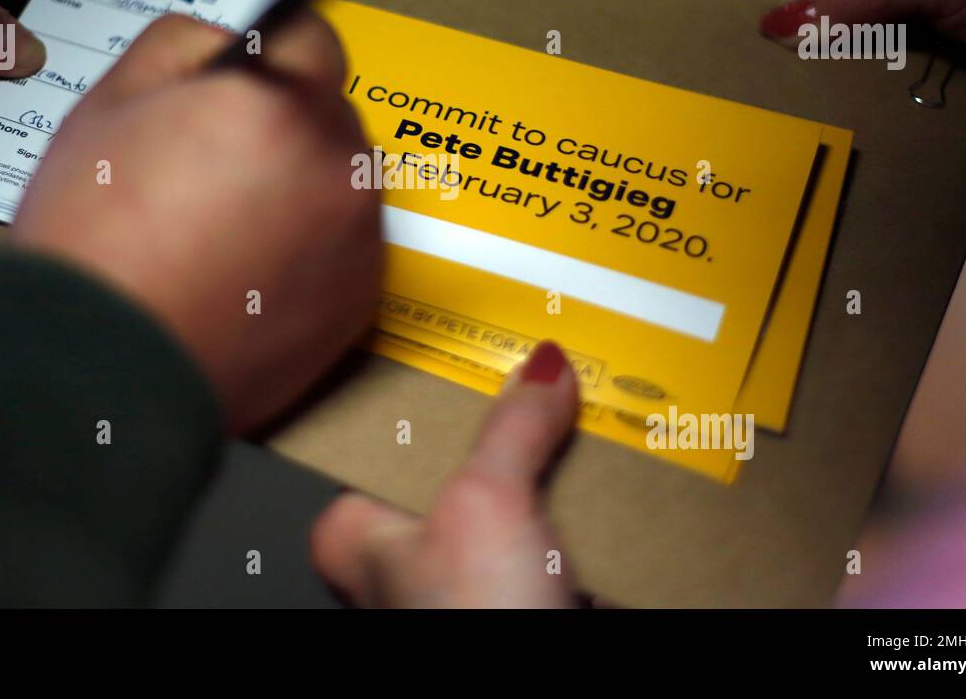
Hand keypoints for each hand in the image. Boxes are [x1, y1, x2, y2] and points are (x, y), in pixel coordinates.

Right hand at [10, 12, 382, 433]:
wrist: (101, 369)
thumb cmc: (93, 240)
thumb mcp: (109, 102)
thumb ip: (183, 43)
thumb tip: (230, 39)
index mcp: (278, 104)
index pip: (312, 36)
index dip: (273, 49)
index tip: (254, 75)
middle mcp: (337, 166)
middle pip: (329, 112)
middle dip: (285, 123)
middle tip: (217, 164)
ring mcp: (359, 240)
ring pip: (339, 181)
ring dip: (301, 187)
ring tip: (224, 231)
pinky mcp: (361, 303)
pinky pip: (346, 248)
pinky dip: (311, 251)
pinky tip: (247, 276)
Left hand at [311, 341, 579, 607]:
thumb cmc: (467, 624)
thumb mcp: (485, 505)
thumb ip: (510, 427)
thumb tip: (539, 371)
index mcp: (359, 531)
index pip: (388, 432)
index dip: (428, 385)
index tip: (466, 340)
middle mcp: (407, 555)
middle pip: (462, 458)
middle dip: (506, 423)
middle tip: (538, 372)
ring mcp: (471, 578)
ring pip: (515, 497)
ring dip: (552, 466)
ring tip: (579, 413)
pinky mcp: (528, 595)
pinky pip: (558, 534)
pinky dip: (584, 510)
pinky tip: (606, 478)